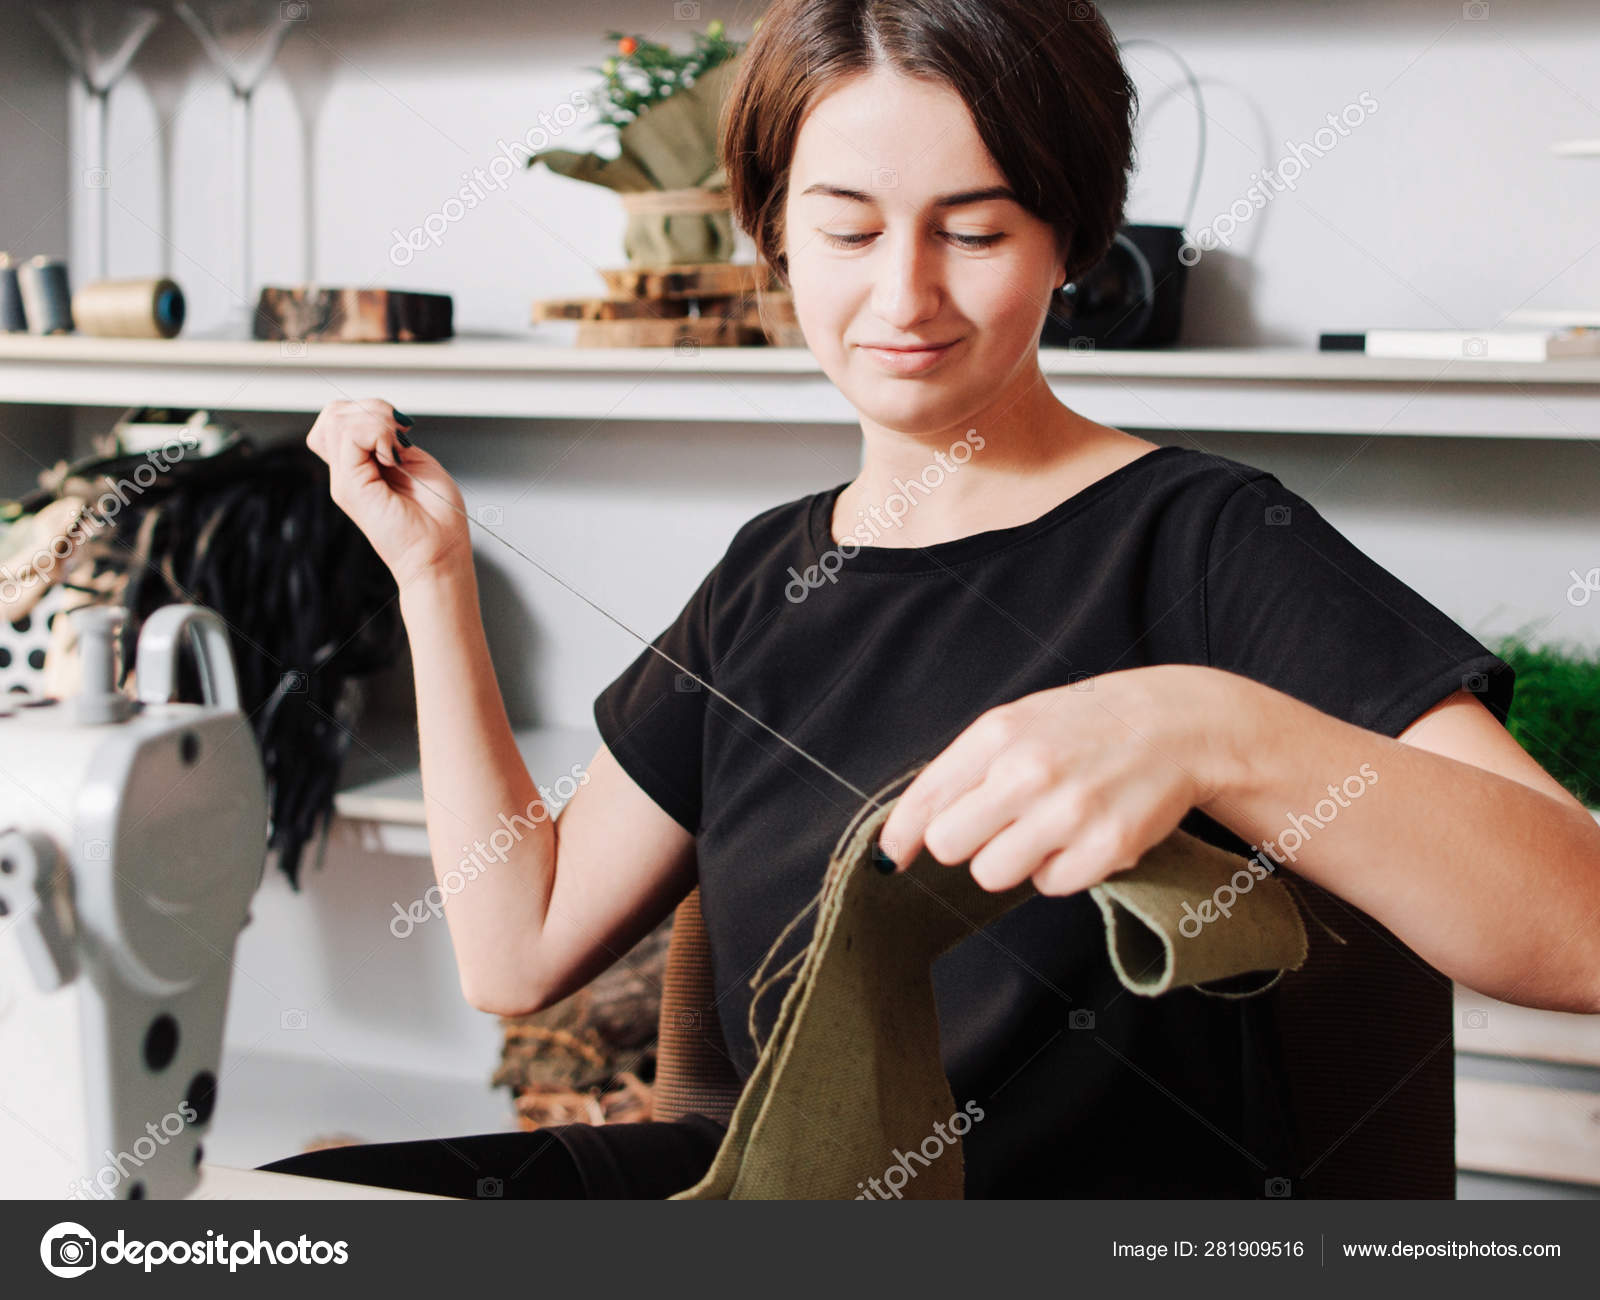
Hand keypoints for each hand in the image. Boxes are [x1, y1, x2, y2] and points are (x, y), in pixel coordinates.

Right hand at [305, 399, 470, 589]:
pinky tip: (394, 456)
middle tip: (400, 434)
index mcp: (361, 467)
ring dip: (375, 419)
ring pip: (337, 419)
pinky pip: (349, 436)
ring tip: (396, 447)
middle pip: (333, 414)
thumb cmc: (438, 519)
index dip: (371, 410)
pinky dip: (377, 433)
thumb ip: (392, 440)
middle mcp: (347, 473)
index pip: (341, 419)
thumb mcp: (417, 463)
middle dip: (372, 408)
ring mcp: (345, 481)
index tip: (402, 431)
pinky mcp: (349, 488)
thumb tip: (381, 419)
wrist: (441, 555)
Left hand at [876, 665, 1238, 896]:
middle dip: (966, 841)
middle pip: (949, 845)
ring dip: (1012, 859)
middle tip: (999, 823)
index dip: (900, 836)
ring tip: (1045, 826)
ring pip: (993, 874)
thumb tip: (908, 832)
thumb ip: (963, 770)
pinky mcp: (1107, 847)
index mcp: (998, 734)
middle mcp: (1028, 772)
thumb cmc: (1086, 725)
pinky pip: (1049, 886)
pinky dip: (1059, 869)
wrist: (1176, 724)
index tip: (892, 856)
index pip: (925, 801)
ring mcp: (1069, 812)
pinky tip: (1080, 835)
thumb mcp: (1017, 722)